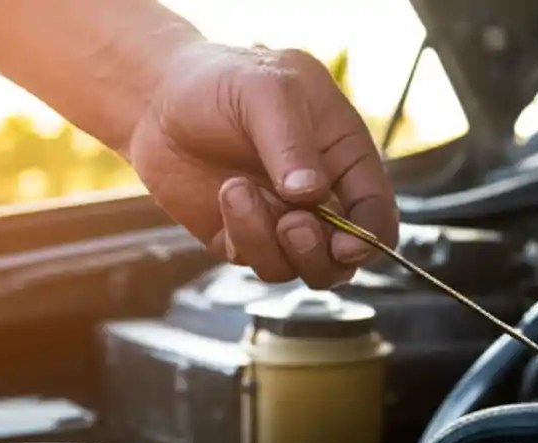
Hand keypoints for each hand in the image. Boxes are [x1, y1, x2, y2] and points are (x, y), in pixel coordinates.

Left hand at [123, 42, 398, 287]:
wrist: (161, 98)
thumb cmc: (226, 80)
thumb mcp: (267, 91)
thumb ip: (292, 143)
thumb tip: (311, 195)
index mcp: (346, 157)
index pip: (376, 212)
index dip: (370, 238)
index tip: (346, 247)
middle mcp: (322, 197)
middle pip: (344, 258)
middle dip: (320, 251)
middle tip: (292, 222)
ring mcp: (283, 222)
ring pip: (302, 268)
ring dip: (275, 243)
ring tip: (241, 191)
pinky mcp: (245, 239)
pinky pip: (259, 261)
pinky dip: (245, 236)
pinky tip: (228, 194)